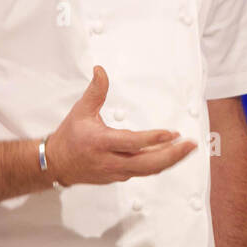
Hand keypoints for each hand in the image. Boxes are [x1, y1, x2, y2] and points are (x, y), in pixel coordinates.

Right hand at [45, 66, 196, 185]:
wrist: (56, 165)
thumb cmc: (70, 137)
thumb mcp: (80, 111)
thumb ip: (95, 91)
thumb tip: (100, 70)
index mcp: (101, 143)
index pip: (132, 143)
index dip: (153, 139)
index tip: (172, 133)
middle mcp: (111, 161)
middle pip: (148, 164)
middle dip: (172, 155)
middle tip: (190, 144)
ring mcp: (117, 171)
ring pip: (149, 170)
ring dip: (170, 160)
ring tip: (187, 148)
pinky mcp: (120, 176)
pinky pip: (144, 171)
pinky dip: (160, 163)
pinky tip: (172, 154)